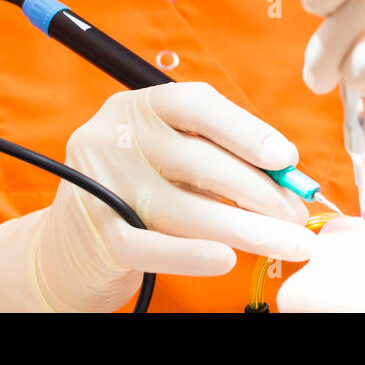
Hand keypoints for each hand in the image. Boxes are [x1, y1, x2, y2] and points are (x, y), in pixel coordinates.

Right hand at [0, 81, 316, 311]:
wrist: (67, 246)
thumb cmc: (140, 191)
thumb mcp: (172, 159)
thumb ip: (220, 156)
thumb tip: (289, 175)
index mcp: (137, 106)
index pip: (197, 105)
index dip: (247, 130)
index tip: (287, 158)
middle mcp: (114, 137)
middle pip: (200, 161)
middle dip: (260, 190)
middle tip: (298, 213)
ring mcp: (101, 186)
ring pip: (186, 209)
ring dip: (247, 228)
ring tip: (288, 242)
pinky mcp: (97, 236)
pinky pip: (154, 247)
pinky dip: (194, 255)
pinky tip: (229, 259)